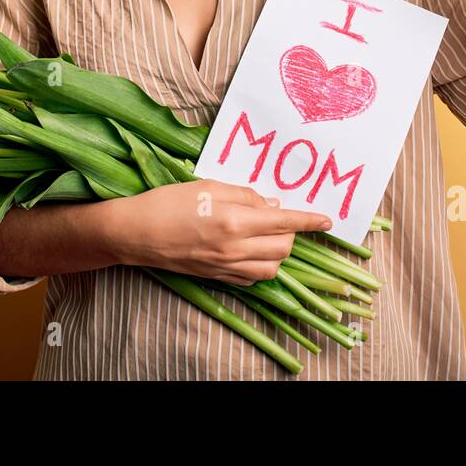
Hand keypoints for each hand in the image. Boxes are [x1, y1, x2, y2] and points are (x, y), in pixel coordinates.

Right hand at [110, 179, 332, 285]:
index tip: (328, 220)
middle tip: (278, 217)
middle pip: (284, 247)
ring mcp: (226, 267)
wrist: (137, 232)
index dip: (310, 221)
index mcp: (235, 220)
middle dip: (291, 233)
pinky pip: (253, 278)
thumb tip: (272, 205)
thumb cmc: (168, 202)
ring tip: (266, 234)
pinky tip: (251, 251)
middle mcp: (235, 248)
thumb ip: (244, 195)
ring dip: (278, 251)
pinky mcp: (218, 277)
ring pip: (273, 267)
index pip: (286, 222)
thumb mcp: (208, 186)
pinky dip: (261, 265)